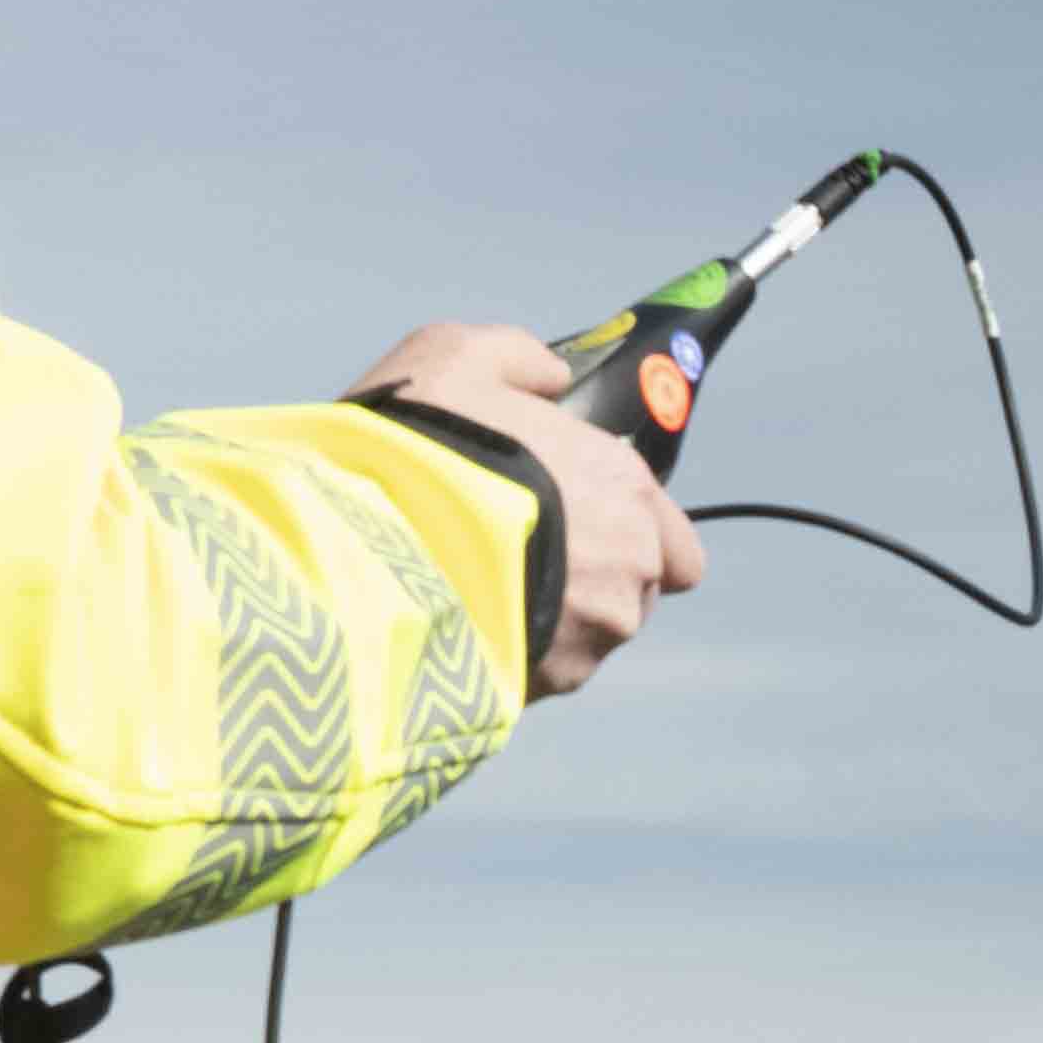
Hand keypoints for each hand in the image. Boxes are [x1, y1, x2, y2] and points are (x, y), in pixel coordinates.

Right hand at [346, 321, 702, 696]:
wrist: (367, 551)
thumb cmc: (419, 448)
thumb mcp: (457, 357)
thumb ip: (518, 360)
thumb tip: (550, 379)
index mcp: (624, 487)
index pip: (675, 539)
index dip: (633, 533)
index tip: (581, 521)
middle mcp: (630, 567)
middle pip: (634, 589)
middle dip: (591, 577)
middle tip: (522, 554)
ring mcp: (593, 635)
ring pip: (589, 636)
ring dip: (553, 620)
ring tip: (482, 592)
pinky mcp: (549, 685)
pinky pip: (544, 672)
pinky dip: (516, 654)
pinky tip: (462, 624)